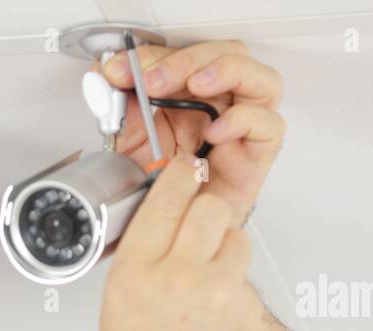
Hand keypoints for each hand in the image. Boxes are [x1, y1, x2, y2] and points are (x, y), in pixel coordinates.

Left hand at [88, 39, 284, 227]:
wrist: (173, 233)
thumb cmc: (160, 189)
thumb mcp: (128, 141)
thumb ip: (118, 108)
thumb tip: (103, 77)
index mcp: (188, 94)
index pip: (182, 55)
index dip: (151, 56)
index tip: (120, 72)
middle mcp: (220, 104)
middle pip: (224, 55)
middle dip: (185, 60)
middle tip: (153, 79)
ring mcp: (242, 126)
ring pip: (259, 79)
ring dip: (226, 71)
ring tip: (195, 84)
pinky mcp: (257, 154)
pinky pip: (269, 125)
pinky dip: (245, 119)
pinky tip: (215, 130)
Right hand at [99, 154, 264, 330]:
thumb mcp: (118, 306)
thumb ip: (145, 258)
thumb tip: (169, 220)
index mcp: (139, 271)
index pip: (169, 194)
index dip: (181, 176)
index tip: (186, 171)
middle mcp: (182, 277)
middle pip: (212, 208)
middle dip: (208, 213)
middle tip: (200, 227)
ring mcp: (223, 297)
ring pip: (238, 244)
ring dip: (225, 255)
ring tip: (205, 291)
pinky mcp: (252, 317)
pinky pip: (248, 288)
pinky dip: (236, 299)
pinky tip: (215, 327)